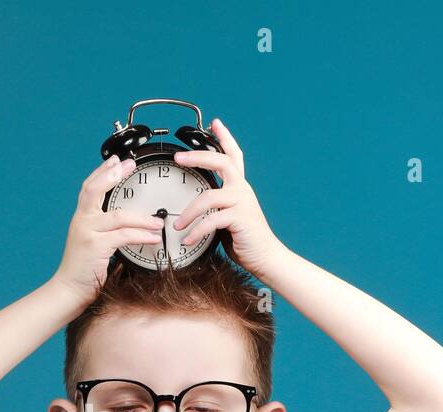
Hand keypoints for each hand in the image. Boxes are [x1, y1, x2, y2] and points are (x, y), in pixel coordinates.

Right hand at [50, 156, 164, 306]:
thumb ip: (105, 229)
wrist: (70, 290)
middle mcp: (82, 221)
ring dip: (142, 217)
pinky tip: (153, 237)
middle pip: (94, 190)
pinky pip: (123, 235)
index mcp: (81, 218)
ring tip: (157, 221)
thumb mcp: (92, 242)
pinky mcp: (95, 246)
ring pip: (118, 216)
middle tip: (130, 165)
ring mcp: (87, 233)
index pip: (89, 187)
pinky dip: (141, 235)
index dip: (102, 171)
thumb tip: (128, 221)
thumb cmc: (84, 269)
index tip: (116, 160)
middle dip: (114, 175)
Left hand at [172, 118, 286, 278]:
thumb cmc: (245, 240)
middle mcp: (242, 190)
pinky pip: (212, 220)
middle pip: (221, 161)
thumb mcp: (228, 218)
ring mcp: (242, 202)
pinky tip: (188, 239)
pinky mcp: (241, 218)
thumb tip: (193, 208)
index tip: (214, 123)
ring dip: (188, 212)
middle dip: (198, 156)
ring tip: (177, 224)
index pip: (234, 155)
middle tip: (179, 157)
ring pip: (208, 197)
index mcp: (239, 187)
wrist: (265, 258)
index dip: (225, 138)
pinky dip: (197, 231)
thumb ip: (215, 207)